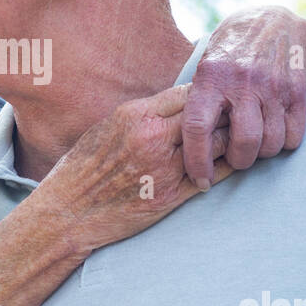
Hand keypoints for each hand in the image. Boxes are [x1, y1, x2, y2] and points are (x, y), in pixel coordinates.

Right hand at [32, 83, 232, 255]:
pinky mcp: (172, 197)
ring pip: (217, 145)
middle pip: (208, 116)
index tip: (211, 99)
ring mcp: (165, 169)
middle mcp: (153, 139)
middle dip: (223, 114)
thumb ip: (143, 114)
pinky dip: (225, 167)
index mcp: (136, 116)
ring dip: (228, 141)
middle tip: (234, 116)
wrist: (69, 211)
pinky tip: (228, 163)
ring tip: (235, 139)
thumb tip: (174, 104)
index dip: (204, 94)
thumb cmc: (83, 167)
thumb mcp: (108, 126)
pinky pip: (213, 177)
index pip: (187, 93)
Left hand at [182, 5, 305, 182]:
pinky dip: (287, 142)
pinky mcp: (297, 87)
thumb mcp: (204, 67)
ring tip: (258, 146)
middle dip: (239, 162)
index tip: (199, 181)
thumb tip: (172, 142)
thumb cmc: (228, 51)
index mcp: (210, 77)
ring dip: (264, 153)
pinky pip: (295, 133)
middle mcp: (242, 82)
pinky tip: (279, 133)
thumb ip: (196, 102)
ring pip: (271, 143)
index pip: (197, 127)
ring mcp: (272, 85)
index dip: (196, 161)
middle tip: (237, 160)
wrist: (269, 16)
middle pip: (243, 143)